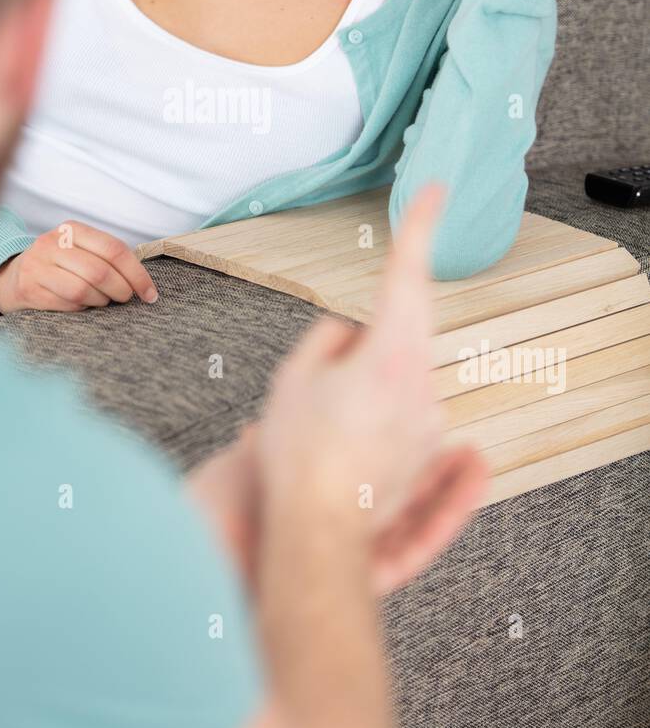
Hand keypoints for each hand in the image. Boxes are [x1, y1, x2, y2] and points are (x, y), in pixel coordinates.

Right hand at [0, 220, 157, 313]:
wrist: (12, 277)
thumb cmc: (59, 265)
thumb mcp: (80, 250)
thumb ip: (107, 258)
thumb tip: (144, 283)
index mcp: (72, 229)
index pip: (115, 250)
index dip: (137, 274)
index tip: (150, 294)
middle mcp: (53, 243)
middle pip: (101, 272)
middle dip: (121, 291)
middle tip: (126, 298)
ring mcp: (38, 265)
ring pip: (84, 290)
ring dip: (101, 301)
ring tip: (102, 301)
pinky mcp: (30, 288)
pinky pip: (68, 305)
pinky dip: (82, 309)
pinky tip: (82, 306)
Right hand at [190, 181, 487, 587]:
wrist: (313, 536)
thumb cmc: (298, 456)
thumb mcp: (293, 380)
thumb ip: (326, 341)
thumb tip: (347, 334)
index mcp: (390, 355)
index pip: (407, 276)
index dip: (420, 228)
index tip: (435, 192)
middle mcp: (421, 387)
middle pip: (396, 336)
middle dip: (362, 344)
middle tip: (317, 389)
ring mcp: (428, 425)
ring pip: (393, 380)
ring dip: (360, 390)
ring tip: (319, 431)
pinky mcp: (424, 456)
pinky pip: (394, 417)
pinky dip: (366, 421)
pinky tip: (337, 450)